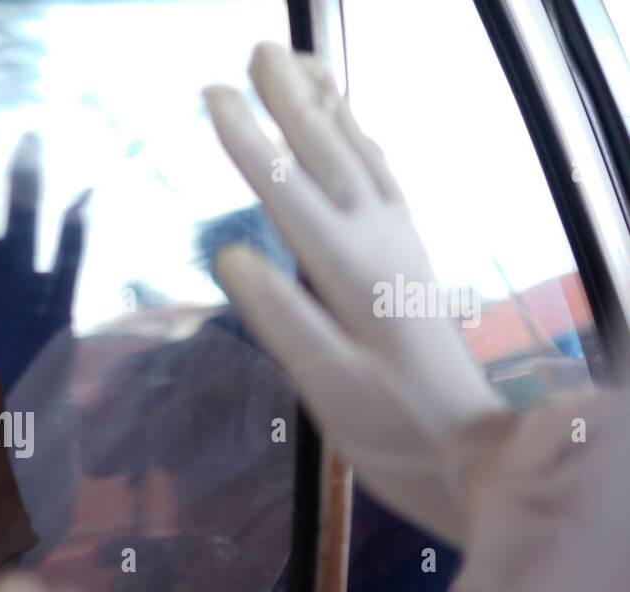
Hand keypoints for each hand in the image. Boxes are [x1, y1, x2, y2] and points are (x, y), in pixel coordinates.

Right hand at [205, 43, 512, 546]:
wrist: (468, 452)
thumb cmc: (390, 427)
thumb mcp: (327, 386)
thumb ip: (282, 318)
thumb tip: (231, 255)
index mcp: (351, 272)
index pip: (289, 192)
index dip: (250, 142)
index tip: (212, 94)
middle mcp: (379, 243)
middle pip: (328, 156)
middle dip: (289, 101)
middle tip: (256, 50)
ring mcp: (401, 247)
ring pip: (361, 158)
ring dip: (328, 109)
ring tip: (301, 66)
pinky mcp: (409, 261)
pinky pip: (384, 181)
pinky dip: (362, 144)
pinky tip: (353, 132)